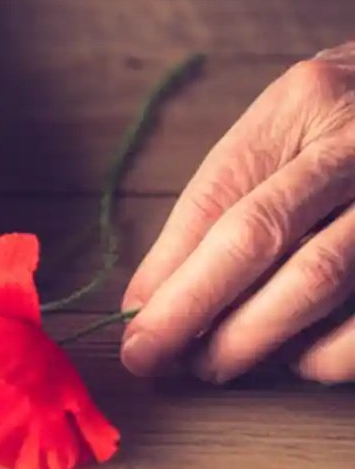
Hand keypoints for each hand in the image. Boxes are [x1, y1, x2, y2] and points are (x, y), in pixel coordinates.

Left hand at [122, 43, 354, 383]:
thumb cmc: (347, 124)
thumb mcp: (286, 130)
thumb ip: (224, 202)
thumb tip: (151, 297)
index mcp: (303, 104)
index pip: (216, 197)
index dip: (167, 272)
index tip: (134, 325)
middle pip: (258, 236)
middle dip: (193, 309)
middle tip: (153, 357)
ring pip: (317, 278)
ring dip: (252, 337)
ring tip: (213, 364)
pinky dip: (328, 352)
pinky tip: (299, 361)